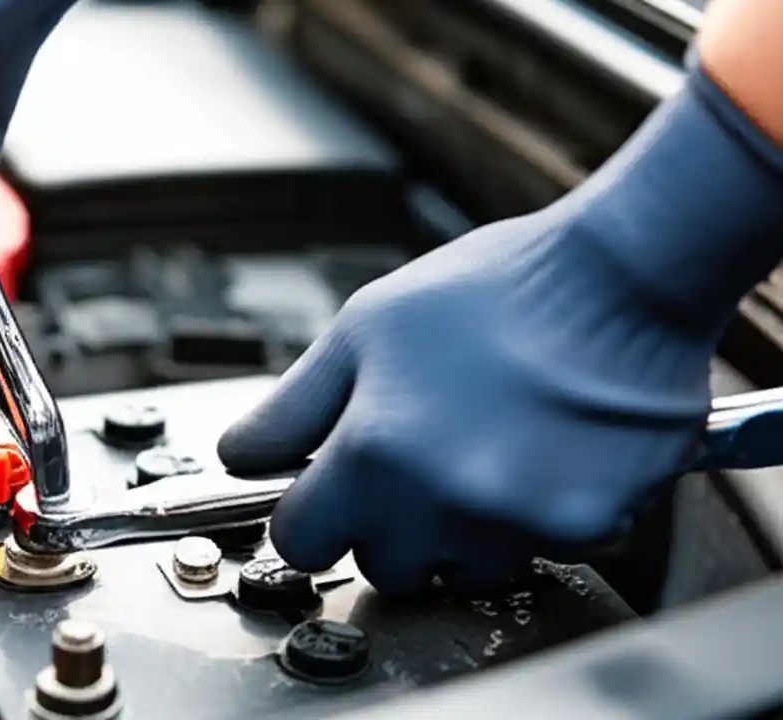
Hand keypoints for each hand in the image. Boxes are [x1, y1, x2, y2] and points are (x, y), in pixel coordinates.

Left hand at [219, 60, 782, 596]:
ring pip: (462, 570)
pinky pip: (537, 552)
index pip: (301, 542)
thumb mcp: (364, 329)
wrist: (623, 277)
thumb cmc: (492, 290)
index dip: (310, 514)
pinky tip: (543, 453)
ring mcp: (517, 522)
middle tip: (420, 459)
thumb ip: (292, 408)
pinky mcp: (586, 527)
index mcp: (374, 453)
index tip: (327, 495)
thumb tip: (241, 457)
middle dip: (390, 526)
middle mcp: (442, 502)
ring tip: (489, 449)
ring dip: (464, 530)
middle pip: (385, 568)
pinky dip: (535, 517)